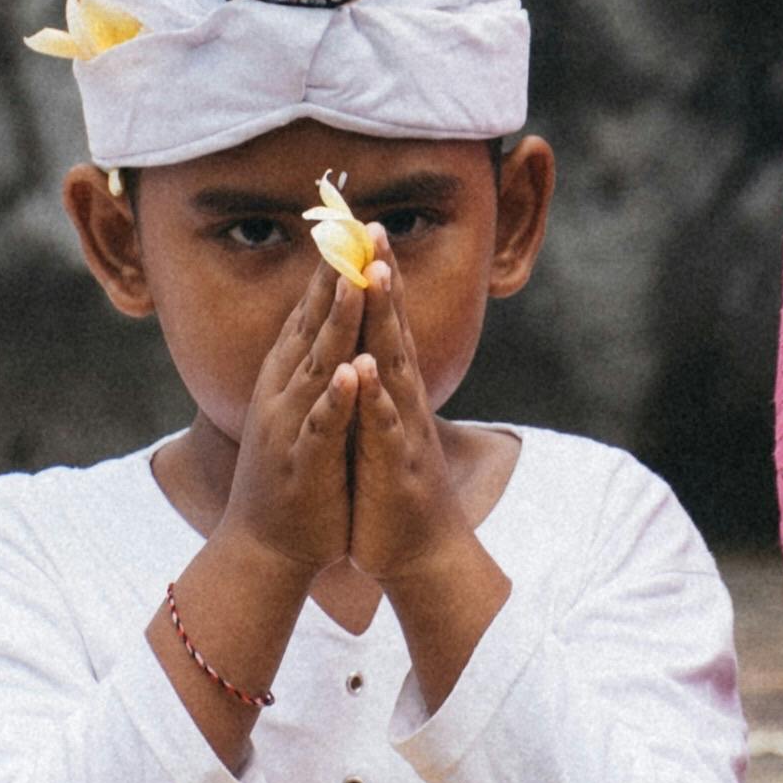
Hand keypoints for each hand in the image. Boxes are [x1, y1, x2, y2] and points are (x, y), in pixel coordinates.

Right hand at [212, 250, 367, 591]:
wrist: (263, 548)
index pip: (309, 311)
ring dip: (336, 321)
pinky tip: (352, 372)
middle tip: (354, 226)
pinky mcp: (305, 462)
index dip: (329, 267)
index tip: (350, 221)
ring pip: (317, 365)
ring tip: (356, 280)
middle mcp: (284, 392)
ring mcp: (292, 425)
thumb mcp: (296, 409)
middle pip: (311, 323)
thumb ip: (305, 365)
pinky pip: (323, 426)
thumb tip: (317, 321)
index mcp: (287, 379)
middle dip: (335, 274)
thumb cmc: (289, 478)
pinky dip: (337, 399)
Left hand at [348, 253, 506, 704]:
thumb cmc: (396, 491)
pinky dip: (376, 397)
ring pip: (394, 368)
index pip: (384, 326)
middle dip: (385, 279)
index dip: (374, 280)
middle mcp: (403, 403)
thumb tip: (369, 351)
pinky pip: (385, 427)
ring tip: (377, 275)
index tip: (361, 232)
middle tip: (375, 228)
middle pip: (394, 330)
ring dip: (387, 322)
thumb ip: (379, 389)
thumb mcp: (382, 429)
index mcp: (393, 393)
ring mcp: (403, 432)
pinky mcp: (396, 468)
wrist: (421, 555)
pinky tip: (366, 368)